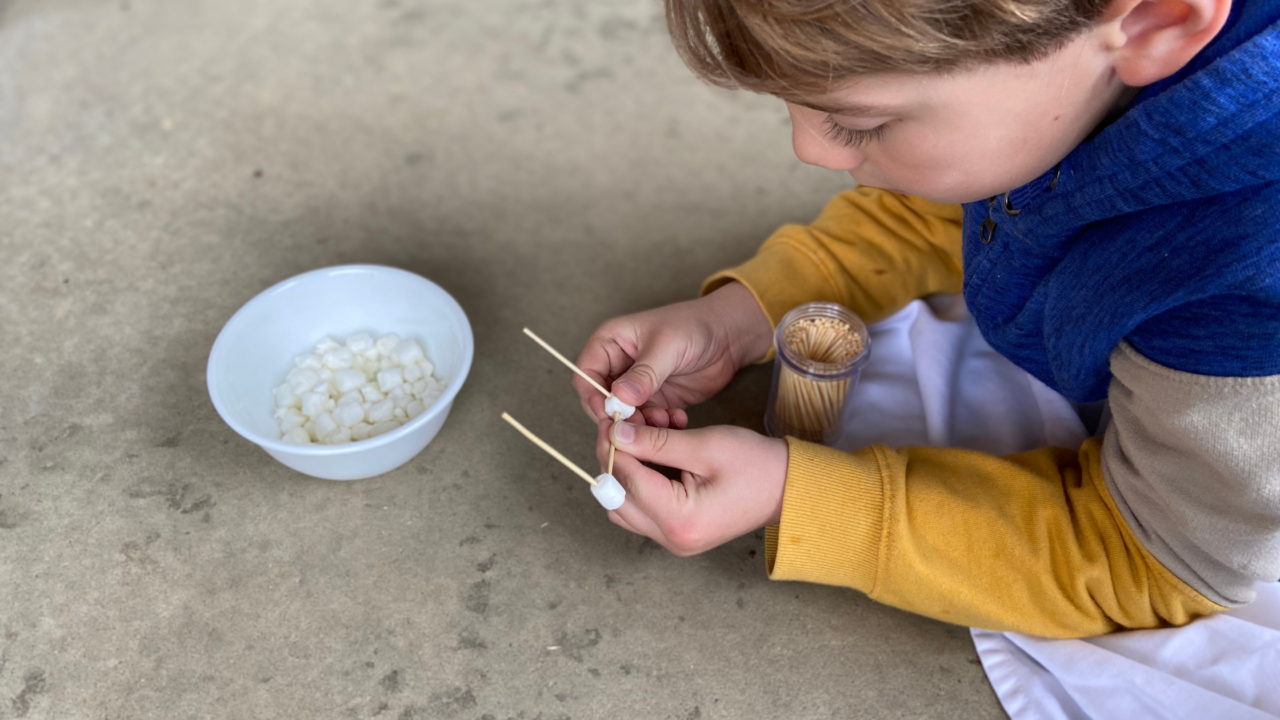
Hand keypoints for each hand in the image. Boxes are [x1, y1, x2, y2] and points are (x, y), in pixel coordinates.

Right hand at [574, 282, 771, 427]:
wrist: (729, 335)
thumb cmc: (695, 326)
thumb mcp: (667, 346)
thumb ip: (644, 373)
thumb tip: (620, 398)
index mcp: (610, 342)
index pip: (586, 374)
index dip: (593, 396)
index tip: (610, 414)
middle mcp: (618, 365)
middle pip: (600, 401)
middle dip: (618, 417)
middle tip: (638, 428)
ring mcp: (635, 386)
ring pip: (623, 416)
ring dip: (640, 425)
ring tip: (665, 420)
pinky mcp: (655, 401)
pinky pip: (645, 422)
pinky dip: (657, 427)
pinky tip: (676, 420)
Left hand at [595, 417, 788, 555]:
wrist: (788, 489)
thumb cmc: (755, 465)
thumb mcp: (704, 445)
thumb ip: (655, 442)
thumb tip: (616, 434)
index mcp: (679, 519)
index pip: (626, 480)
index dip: (612, 446)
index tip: (611, 419)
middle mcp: (671, 538)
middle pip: (616, 499)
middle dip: (614, 460)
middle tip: (623, 427)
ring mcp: (674, 541)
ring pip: (623, 508)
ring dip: (625, 473)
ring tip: (642, 440)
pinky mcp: (678, 535)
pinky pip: (642, 512)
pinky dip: (640, 484)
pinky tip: (654, 456)